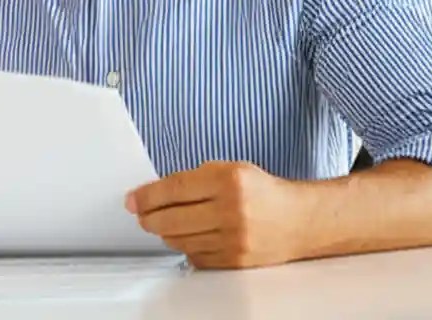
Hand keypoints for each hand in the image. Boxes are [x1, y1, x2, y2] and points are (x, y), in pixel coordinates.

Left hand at [126, 161, 306, 269]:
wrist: (299, 220)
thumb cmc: (261, 191)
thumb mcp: (229, 170)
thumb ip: (191, 180)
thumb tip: (150, 195)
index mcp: (228, 180)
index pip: (173, 189)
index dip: (146, 196)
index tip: (132, 200)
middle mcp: (231, 210)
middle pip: (170, 219)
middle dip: (149, 217)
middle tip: (142, 214)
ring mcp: (234, 239)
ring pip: (178, 241)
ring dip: (166, 232)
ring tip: (168, 223)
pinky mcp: (234, 261)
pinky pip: (194, 257)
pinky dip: (186, 246)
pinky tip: (191, 236)